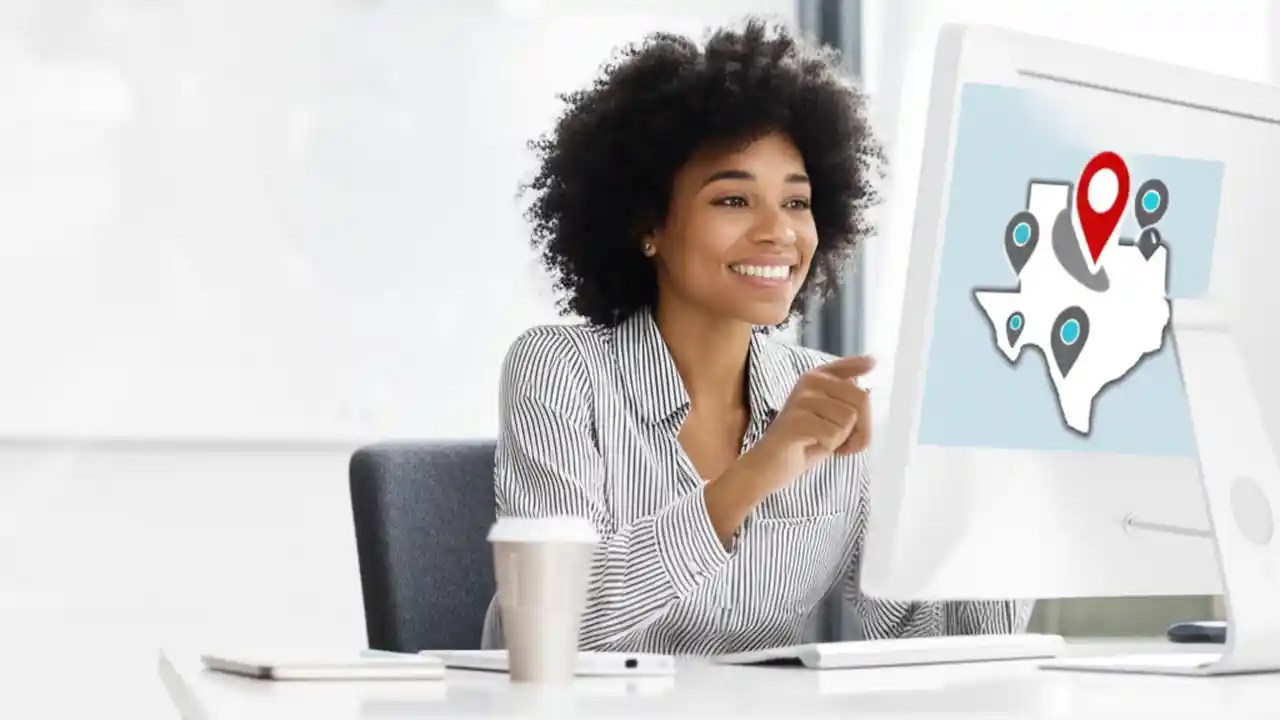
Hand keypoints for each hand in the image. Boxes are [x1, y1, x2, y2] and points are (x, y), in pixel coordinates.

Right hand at [754, 355, 873, 479]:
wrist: (770, 465)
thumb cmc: (804, 442)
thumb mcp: (829, 418)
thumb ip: (845, 401)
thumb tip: (864, 383)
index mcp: (816, 379)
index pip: (844, 367)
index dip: (859, 365)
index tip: (872, 362)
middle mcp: (809, 382)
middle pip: (862, 398)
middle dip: (863, 428)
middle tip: (845, 442)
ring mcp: (801, 399)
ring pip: (849, 418)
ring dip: (843, 440)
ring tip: (823, 442)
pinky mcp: (797, 420)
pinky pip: (834, 434)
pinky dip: (831, 448)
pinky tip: (814, 447)